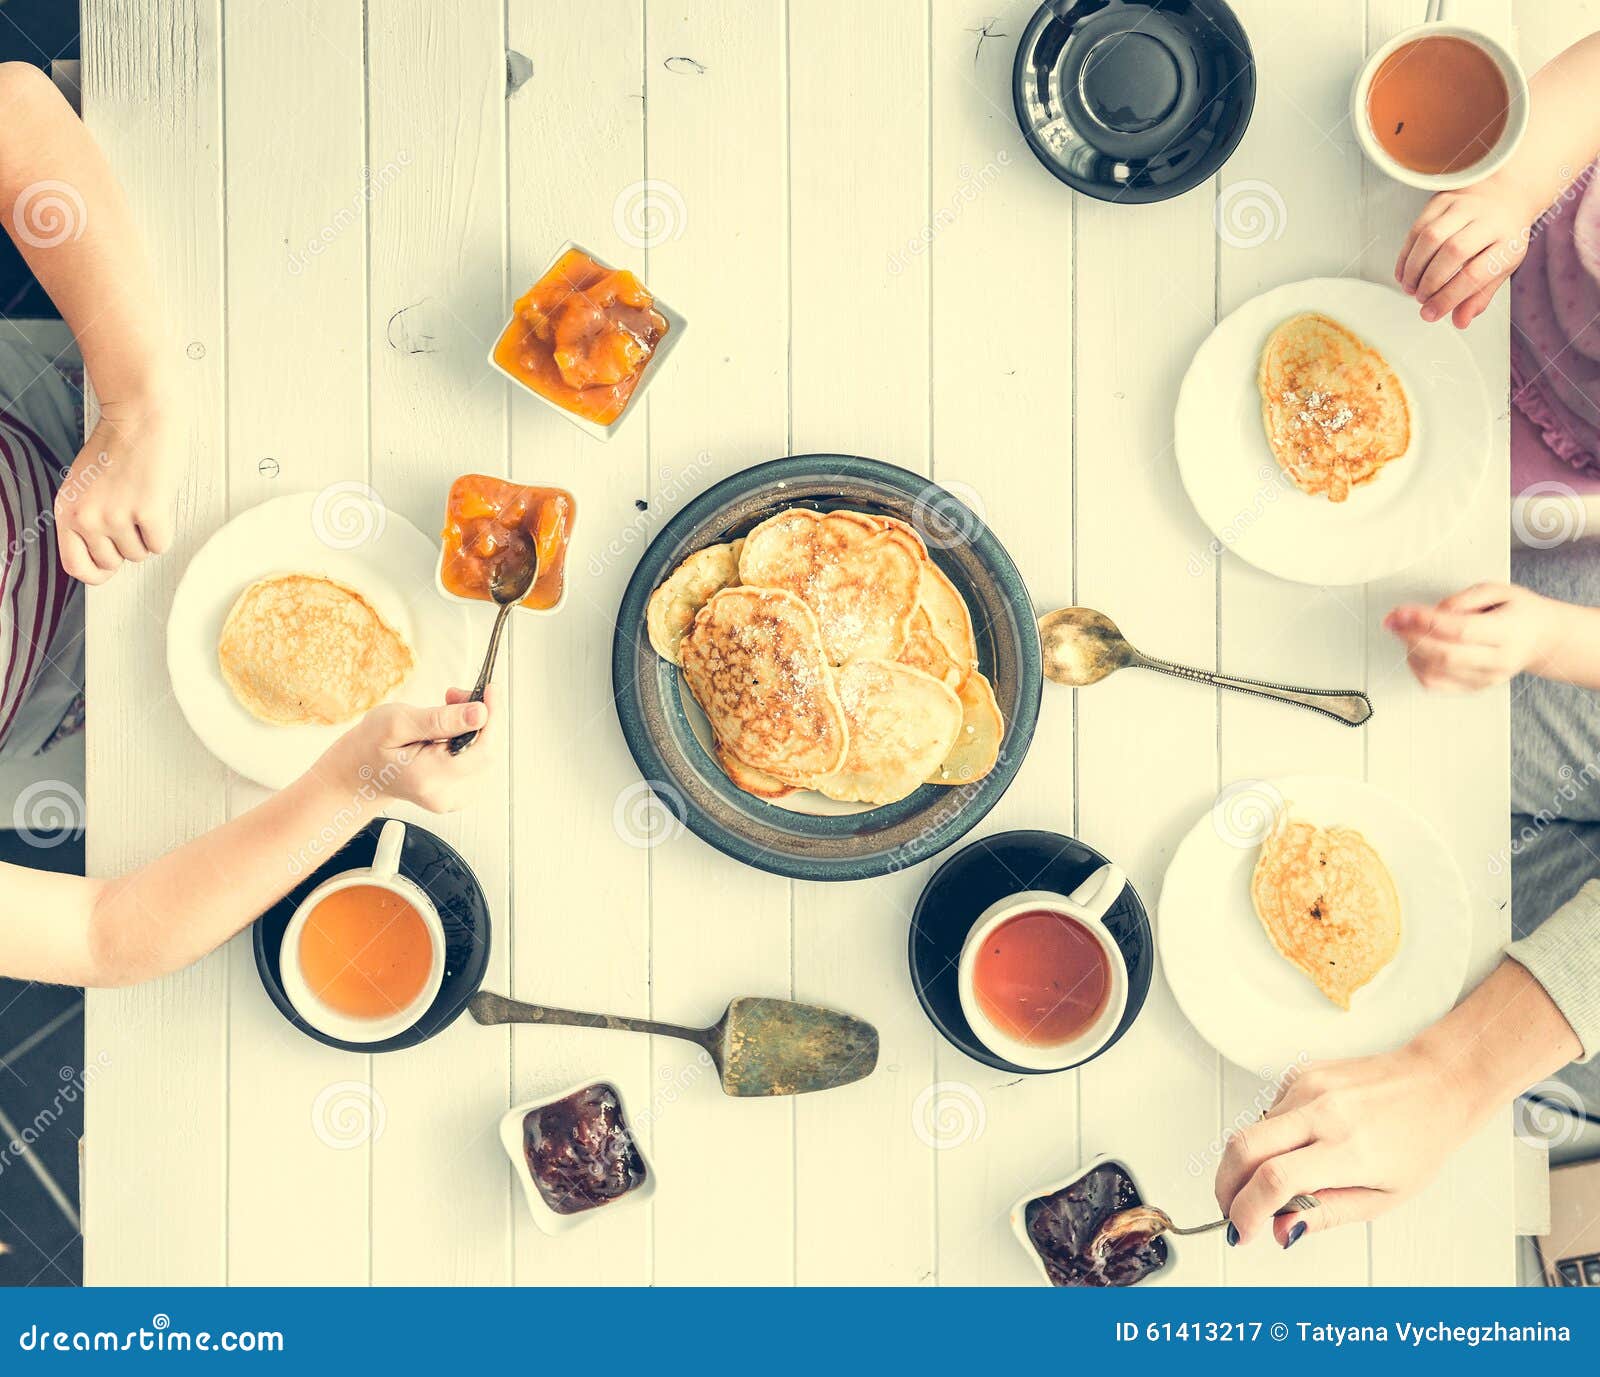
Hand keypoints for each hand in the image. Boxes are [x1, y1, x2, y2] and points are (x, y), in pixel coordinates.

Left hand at [54, 396, 178, 584]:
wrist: (139, 416)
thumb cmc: (119, 446)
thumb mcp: (86, 487)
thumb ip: (87, 520)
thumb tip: (106, 557)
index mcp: (67, 511)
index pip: (76, 567)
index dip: (98, 571)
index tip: (110, 564)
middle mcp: (86, 517)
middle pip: (113, 563)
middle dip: (127, 545)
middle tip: (131, 517)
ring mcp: (115, 515)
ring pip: (139, 554)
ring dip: (147, 535)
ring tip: (143, 503)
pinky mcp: (146, 511)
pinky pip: (161, 544)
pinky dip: (164, 529)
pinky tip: (157, 502)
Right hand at [312, 687, 497, 812]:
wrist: (360, 772)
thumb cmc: (371, 746)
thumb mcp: (397, 722)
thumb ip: (440, 719)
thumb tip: (480, 714)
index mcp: (428, 778)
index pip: (482, 749)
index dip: (493, 717)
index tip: (490, 690)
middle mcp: (445, 795)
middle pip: (487, 752)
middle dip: (481, 718)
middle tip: (456, 695)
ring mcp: (453, 799)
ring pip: (485, 756)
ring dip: (476, 727)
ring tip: (449, 709)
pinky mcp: (458, 794)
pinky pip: (478, 762)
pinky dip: (472, 740)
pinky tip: (453, 730)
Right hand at [1215, 1045, 1476, 1246]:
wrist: (1435, 1084)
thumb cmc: (1417, 1142)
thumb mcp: (1384, 1198)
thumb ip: (1327, 1214)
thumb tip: (1281, 1230)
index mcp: (1349, 1149)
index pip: (1275, 1179)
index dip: (1246, 1210)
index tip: (1240, 1231)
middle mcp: (1323, 1112)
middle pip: (1242, 1148)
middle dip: (1225, 1186)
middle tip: (1231, 1210)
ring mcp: (1308, 1086)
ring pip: (1250, 1131)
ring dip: (1248, 1164)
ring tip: (1274, 1181)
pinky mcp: (1300, 1073)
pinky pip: (1266, 1112)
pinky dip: (1267, 1138)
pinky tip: (1295, 1145)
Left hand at [1383, 582, 1558, 690]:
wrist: (1541, 638)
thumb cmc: (1518, 612)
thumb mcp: (1498, 590)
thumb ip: (1466, 598)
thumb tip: (1437, 611)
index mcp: (1508, 633)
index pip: (1461, 630)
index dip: (1426, 621)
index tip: (1402, 611)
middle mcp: (1498, 660)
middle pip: (1445, 655)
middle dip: (1411, 637)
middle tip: (1393, 620)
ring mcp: (1485, 678)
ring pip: (1436, 673)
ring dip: (1410, 651)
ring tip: (1406, 631)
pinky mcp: (1473, 688)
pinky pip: (1435, 684)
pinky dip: (1416, 667)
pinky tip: (1415, 649)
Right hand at [1394, 182, 1530, 328]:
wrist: (1505, 192)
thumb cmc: (1503, 235)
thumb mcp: (1502, 266)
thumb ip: (1480, 295)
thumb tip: (1460, 322)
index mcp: (1507, 241)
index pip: (1475, 274)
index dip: (1448, 298)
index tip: (1430, 314)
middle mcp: (1488, 219)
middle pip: (1452, 252)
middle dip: (1430, 282)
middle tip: (1421, 299)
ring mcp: (1464, 205)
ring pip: (1430, 237)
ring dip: (1414, 269)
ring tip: (1410, 288)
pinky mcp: (1443, 199)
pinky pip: (1417, 227)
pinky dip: (1406, 254)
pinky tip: (1404, 272)